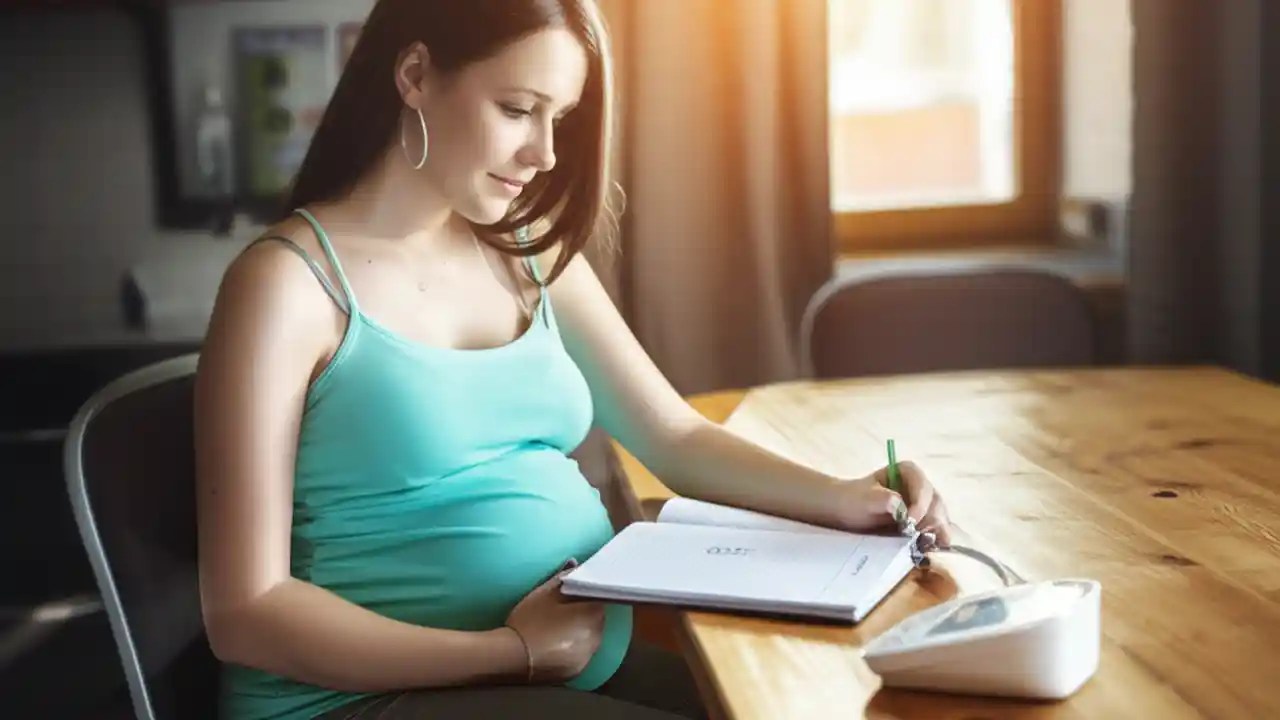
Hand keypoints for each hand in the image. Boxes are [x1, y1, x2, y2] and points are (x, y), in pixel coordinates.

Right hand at [504, 560, 605, 683]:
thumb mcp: (546, 593)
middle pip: (596, 618)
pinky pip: (580, 655)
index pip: (601, 597)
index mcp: (594, 613)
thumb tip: (575, 562)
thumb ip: (565, 576)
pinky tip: (554, 645)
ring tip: (556, 629)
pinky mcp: (577, 671)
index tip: (575, 593)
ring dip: (579, 632)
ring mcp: (588, 656)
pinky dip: (571, 649)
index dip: (588, 593)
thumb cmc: (531, 620)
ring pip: (589, 637)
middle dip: (584, 613)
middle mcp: (598, 636)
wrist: (513, 657)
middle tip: (562, 610)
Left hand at [832, 461, 952, 546]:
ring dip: (934, 536)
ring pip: (940, 522)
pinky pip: (936, 535)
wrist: (845, 513)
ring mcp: (926, 508)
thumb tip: (900, 504)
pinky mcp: (925, 526)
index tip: (910, 521)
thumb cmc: (853, 500)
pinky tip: (925, 552)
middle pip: (936, 506)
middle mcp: (922, 488)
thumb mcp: (863, 498)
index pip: (924, 488)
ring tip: (921, 548)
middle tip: (918, 539)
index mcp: (910, 472)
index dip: (921, 505)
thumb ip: (882, 499)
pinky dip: (933, 544)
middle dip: (930, 523)